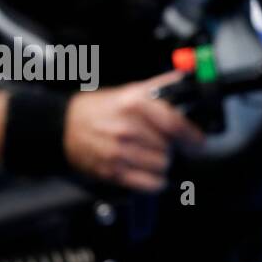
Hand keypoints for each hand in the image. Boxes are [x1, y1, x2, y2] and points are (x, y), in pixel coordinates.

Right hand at [63, 71, 205, 191]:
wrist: (63, 126)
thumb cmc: (99, 108)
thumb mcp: (129, 91)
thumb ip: (160, 87)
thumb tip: (186, 77)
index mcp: (134, 104)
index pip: (175, 124)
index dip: (192, 136)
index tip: (198, 141)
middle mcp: (127, 129)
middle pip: (171, 148)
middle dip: (170, 147)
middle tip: (159, 143)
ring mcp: (119, 152)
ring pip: (163, 166)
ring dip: (161, 163)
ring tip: (149, 154)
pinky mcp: (113, 172)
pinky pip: (150, 184)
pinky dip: (155, 181)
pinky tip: (148, 171)